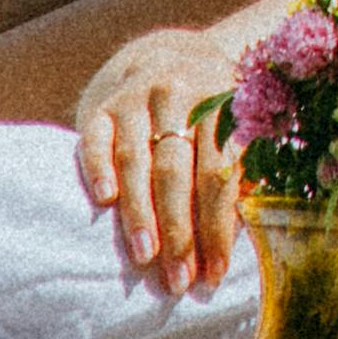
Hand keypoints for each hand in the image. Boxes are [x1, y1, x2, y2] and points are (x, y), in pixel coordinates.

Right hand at [74, 28, 250, 294]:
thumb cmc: (210, 120)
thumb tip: (235, 251)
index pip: (221, 173)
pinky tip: (104, 201)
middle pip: (178, 170)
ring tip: (144, 256)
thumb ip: (241, 180)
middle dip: (179, 230)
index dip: (219, 227)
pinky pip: (96, 138)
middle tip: (178, 279)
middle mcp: (180, 93)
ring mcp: (137, 97)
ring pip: (137, 158)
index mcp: (224, 103)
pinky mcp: (102, 105)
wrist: (165, 59)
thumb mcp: (235, 134)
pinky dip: (99, 168)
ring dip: (140, 212)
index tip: (216, 274)